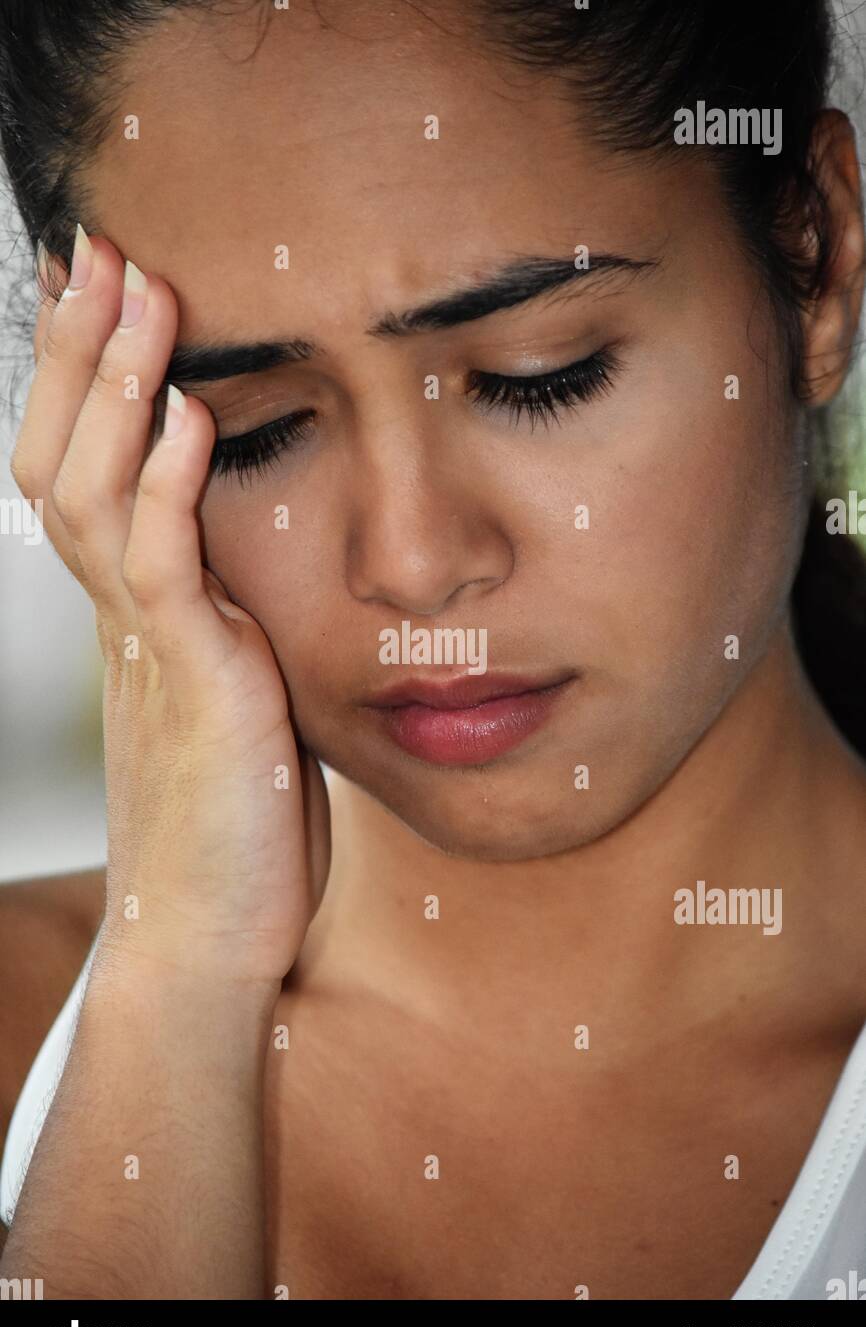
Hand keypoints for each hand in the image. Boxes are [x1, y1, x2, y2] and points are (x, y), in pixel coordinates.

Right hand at [12, 230, 330, 989]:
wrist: (206, 940)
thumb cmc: (233, 830)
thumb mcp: (233, 706)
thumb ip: (231, 635)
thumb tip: (254, 590)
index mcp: (138, 619)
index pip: (83, 473)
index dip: (84, 383)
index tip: (102, 293)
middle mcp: (125, 622)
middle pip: (64, 458)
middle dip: (82, 351)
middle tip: (97, 247)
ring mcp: (149, 651)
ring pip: (95, 494)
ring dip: (116, 388)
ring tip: (139, 290)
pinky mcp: (193, 689)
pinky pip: (161, 572)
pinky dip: (165, 490)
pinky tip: (188, 420)